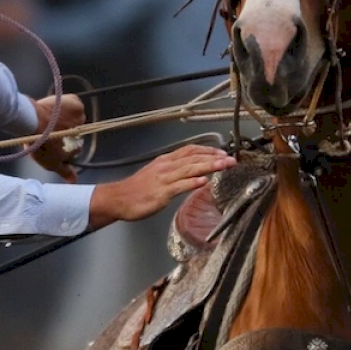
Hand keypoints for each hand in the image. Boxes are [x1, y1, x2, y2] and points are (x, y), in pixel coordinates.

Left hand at [30, 93, 86, 181]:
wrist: (32, 121)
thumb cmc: (40, 144)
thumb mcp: (51, 162)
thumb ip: (65, 172)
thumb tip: (74, 181)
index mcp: (76, 148)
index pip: (76, 149)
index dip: (64, 146)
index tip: (53, 143)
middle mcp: (82, 132)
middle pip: (76, 132)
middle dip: (66, 131)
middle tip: (50, 130)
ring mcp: (80, 117)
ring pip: (76, 118)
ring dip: (66, 118)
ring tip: (50, 119)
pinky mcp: (75, 103)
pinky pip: (74, 104)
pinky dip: (67, 105)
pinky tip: (55, 108)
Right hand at [88, 146, 235, 228]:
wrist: (119, 199)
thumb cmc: (136, 190)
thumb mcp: (157, 174)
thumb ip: (174, 172)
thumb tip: (192, 173)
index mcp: (166, 161)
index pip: (191, 150)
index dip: (208, 150)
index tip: (222, 153)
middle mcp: (167, 166)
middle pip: (194, 157)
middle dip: (215, 157)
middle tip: (231, 159)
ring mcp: (164, 179)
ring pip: (190, 169)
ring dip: (209, 166)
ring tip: (224, 165)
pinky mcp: (162, 192)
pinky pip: (179, 186)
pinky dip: (192, 182)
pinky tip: (204, 181)